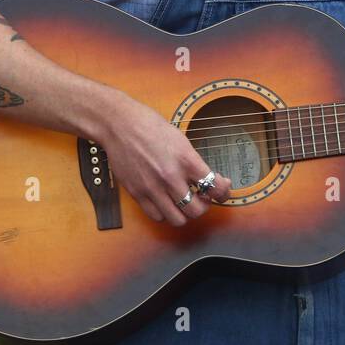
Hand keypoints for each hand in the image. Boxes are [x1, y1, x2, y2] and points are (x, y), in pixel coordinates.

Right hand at [89, 90, 231, 225]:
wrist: (120, 125)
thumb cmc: (150, 126)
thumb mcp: (181, 140)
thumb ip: (193, 162)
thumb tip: (208, 179)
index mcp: (186, 160)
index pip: (214, 188)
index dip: (223, 192)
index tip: (222, 189)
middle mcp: (170, 177)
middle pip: (197, 210)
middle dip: (205, 205)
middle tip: (203, 197)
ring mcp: (152, 188)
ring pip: (178, 219)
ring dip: (185, 213)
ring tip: (184, 201)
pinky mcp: (137, 193)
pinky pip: (157, 216)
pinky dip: (165, 213)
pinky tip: (166, 201)